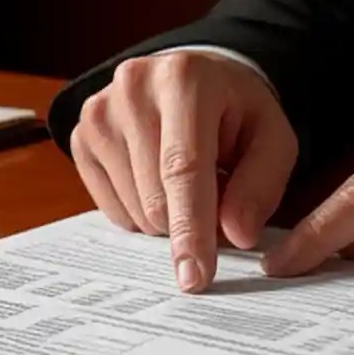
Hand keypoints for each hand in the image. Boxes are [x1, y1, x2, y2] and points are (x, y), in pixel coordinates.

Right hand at [70, 51, 297, 292]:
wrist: (193, 76)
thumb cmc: (236, 111)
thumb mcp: (272, 139)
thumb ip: (261, 186)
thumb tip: (236, 235)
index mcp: (185, 79)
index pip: (183, 169)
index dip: (191, 228)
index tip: (195, 277)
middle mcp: (133, 88)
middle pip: (155, 198)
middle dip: (190, 223)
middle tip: (217, 198)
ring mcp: (99, 112)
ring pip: (134, 210)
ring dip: (168, 217)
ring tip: (187, 179)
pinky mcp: (81, 136)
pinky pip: (112, 209)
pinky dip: (142, 212)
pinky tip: (157, 180)